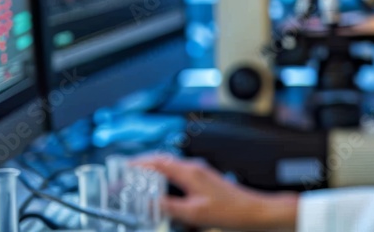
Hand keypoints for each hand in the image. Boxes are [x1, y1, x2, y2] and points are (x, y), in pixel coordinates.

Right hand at [131, 154, 298, 230]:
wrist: (253, 211)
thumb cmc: (230, 211)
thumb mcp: (194, 213)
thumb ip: (169, 206)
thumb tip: (147, 203)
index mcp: (190, 172)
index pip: (157, 162)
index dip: (136, 164)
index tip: (120, 168)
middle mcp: (194, 168)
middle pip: (162, 160)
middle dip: (141, 164)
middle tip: (123, 172)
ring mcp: (199, 172)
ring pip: (170, 165)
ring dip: (152, 169)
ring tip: (136, 177)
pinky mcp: (203, 179)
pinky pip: (178, 171)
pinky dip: (164, 174)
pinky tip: (161, 185)